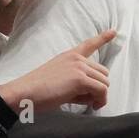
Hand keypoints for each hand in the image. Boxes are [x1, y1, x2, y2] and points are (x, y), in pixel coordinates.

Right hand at [0, 30, 114, 112]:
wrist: (24, 92)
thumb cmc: (38, 91)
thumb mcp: (59, 81)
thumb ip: (77, 83)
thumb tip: (92, 95)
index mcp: (69, 56)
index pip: (89, 44)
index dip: (103, 38)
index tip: (114, 31)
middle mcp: (76, 59)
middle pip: (103, 73)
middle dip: (99, 88)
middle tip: (88, 100)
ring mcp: (79, 67)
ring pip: (105, 82)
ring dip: (100, 95)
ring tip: (87, 103)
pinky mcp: (80, 79)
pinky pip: (101, 90)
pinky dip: (101, 100)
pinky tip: (93, 106)